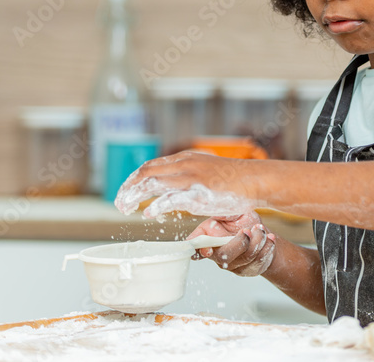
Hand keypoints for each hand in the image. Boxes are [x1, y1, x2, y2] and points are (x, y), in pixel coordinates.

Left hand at [114, 151, 262, 217]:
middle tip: (119, 203)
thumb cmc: (232, 180)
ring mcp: (190, 178)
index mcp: (184, 159)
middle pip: (146, 172)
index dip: (134, 178)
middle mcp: (183, 165)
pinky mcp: (197, 194)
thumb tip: (162, 199)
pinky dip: (156, 206)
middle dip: (128, 187)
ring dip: (134, 196)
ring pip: (152, 183)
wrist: (254, 180)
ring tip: (124, 208)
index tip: (125, 191)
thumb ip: (184, 180)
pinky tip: (148, 214)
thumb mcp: (203, 171)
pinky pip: (170, 200)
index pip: (150, 165)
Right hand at [188, 213, 277, 276]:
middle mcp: (218, 252)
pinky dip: (267, 247)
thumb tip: (215, 208)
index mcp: (210, 236)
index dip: (198, 250)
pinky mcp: (248, 269)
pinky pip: (258, 261)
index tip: (208, 249)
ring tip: (261, 229)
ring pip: (245, 257)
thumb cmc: (246, 222)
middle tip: (248, 231)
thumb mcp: (236, 211)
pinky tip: (269, 238)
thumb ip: (226, 211)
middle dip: (239, 243)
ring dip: (257, 241)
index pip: (197, 247)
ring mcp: (233, 264)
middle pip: (223, 255)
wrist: (263, 235)